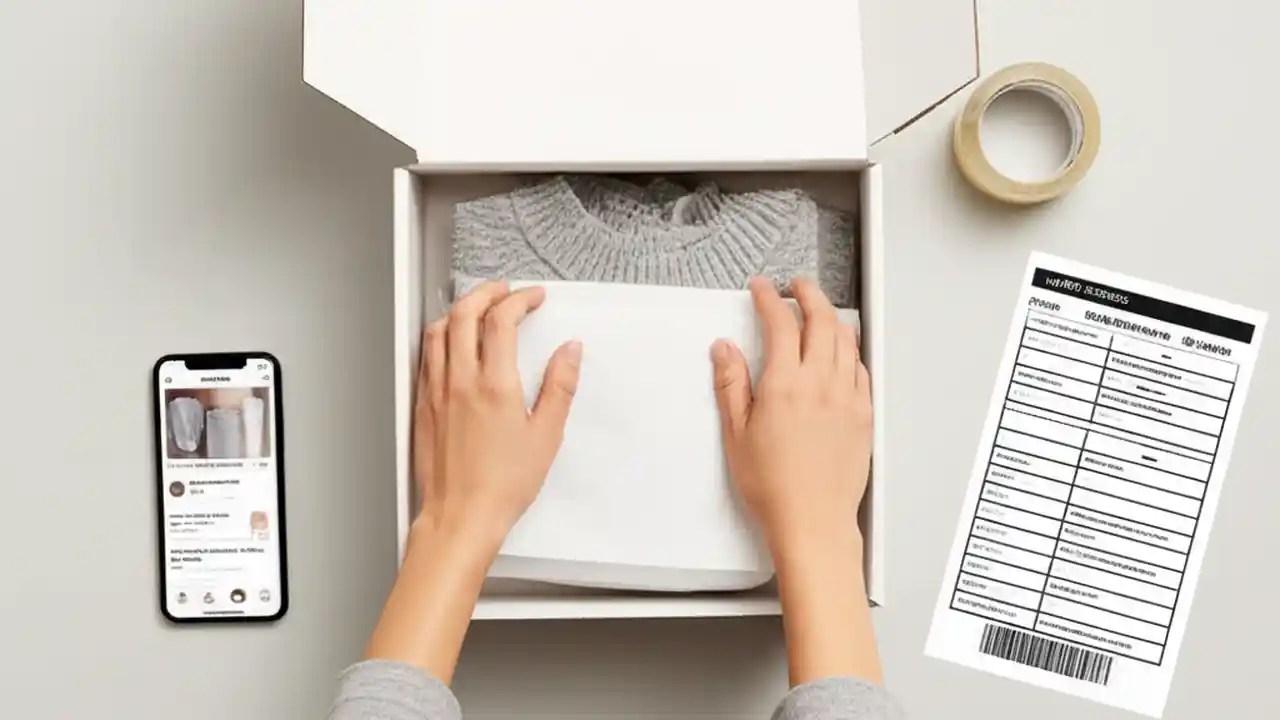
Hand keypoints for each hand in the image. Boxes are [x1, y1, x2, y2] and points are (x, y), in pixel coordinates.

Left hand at [413, 280, 582, 548]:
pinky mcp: (423, 406)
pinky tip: (451, 344)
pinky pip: (426, 356)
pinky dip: (441, 337)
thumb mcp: (546, 436)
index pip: (502, 321)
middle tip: (506, 291)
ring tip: (478, 308)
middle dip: (487, 293)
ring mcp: (437, 392)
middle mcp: (460, 381)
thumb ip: (559, 387)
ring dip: (460, 310)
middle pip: (465, 314)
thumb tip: (570, 352)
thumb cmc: (501, 486)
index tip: (534, 298)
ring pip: (439, 331)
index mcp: (495, 386)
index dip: (520, 300)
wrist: (460, 517)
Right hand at [710, 276, 881, 686]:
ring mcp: (848, 397)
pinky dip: (850, 350)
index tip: (761, 288)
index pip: (780, 323)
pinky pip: (860, 369)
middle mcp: (821, 383)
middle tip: (797, 286)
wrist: (813, 521)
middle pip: (822, 320)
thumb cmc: (772, 486)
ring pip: (846, 340)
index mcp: (785, 384)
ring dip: (832, 317)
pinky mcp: (864, 415)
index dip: (769, 298)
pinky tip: (842, 354)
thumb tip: (724, 349)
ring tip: (820, 311)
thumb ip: (731, 385)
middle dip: (809, 295)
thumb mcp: (736, 434)